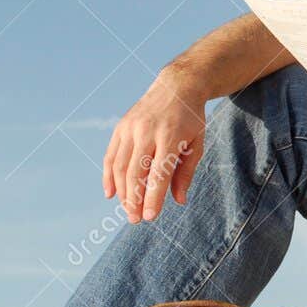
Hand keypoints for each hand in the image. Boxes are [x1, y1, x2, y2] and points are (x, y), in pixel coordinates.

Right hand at [103, 67, 207, 222]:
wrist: (176, 86)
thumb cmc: (191, 119)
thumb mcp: (197, 143)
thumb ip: (186, 172)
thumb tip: (179, 201)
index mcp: (170, 136)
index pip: (159, 173)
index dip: (153, 197)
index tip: (151, 217)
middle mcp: (147, 132)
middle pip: (135, 173)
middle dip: (134, 199)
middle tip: (136, 220)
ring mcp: (131, 129)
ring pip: (120, 166)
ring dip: (122, 192)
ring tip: (128, 210)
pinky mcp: (121, 128)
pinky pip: (111, 156)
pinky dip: (109, 176)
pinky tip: (111, 193)